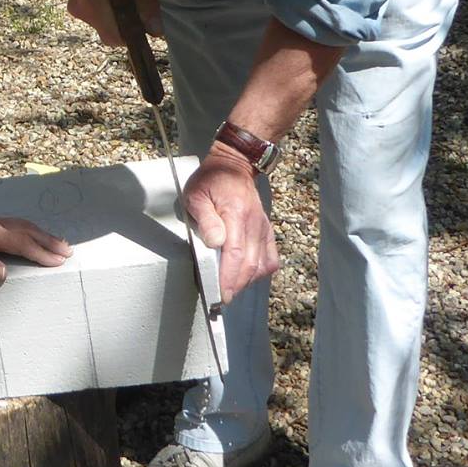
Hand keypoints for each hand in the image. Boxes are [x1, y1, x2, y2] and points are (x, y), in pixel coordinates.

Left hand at [0, 214, 72, 281]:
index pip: (20, 242)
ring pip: (25, 227)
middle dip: (49, 242)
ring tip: (61, 245)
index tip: (57, 260)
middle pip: (28, 232)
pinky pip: (19, 227)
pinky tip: (39, 237)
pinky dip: (33, 232)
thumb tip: (4, 273)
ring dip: (44, 236)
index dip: (40, 252)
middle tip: (68, 252)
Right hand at [55, 0, 160, 46]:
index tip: (144, 26)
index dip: (131, 37)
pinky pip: (97, 22)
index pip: (113, 36)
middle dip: (126, 27)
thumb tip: (157, 31)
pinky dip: (109, 15)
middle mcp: (80, 7)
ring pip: (104, 29)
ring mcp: (75, 9)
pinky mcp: (74, 8)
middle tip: (137, 7)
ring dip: (118, 20)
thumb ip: (148, 0)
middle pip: (110, 34)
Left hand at [182, 147, 279, 302]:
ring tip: (229, 290)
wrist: (233, 166)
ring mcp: (263, 229)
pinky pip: (271, 260)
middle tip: (220, 300)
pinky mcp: (267, 232)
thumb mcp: (196, 195)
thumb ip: (205, 219)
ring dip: (246, 282)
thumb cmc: (210, 182)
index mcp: (236, 215)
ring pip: (261, 266)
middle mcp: (254, 224)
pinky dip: (260, 273)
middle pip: (250, 264)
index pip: (236, 253)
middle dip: (235, 286)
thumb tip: (215, 243)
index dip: (229, 278)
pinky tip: (246, 277)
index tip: (220, 295)